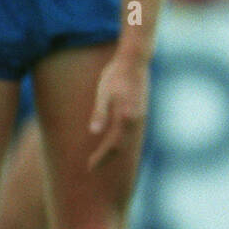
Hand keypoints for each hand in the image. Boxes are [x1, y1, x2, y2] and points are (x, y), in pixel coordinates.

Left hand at [87, 51, 148, 168]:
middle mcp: (134, 119)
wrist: (134, 61)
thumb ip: (100, 113)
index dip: (101, 157)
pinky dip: (120, 139)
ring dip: (114, 149)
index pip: (113, 144)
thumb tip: (94, 133)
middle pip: (121, 145)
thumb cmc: (115, 75)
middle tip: (92, 166)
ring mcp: (138, 116)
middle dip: (106, 157)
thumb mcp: (103, 93)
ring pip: (126, 139)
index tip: (89, 167)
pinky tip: (114, 139)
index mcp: (126, 117)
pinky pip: (129, 132)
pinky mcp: (138, 112)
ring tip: (102, 156)